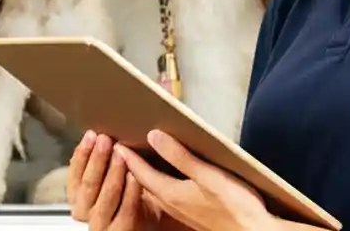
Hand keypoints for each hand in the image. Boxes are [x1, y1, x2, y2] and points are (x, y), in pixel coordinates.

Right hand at [67, 130, 166, 229]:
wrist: (143, 224)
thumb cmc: (124, 198)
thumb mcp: (107, 178)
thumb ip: (99, 163)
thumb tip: (100, 133)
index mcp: (76, 196)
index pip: (73, 174)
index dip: (82, 154)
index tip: (91, 135)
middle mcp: (83, 212)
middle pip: (88, 184)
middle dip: (97, 160)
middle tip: (106, 140)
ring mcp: (100, 224)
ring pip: (105, 196)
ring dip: (113, 174)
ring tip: (121, 154)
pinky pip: (126, 210)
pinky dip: (130, 192)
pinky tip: (135, 176)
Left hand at [116, 130, 319, 230]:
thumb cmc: (235, 206)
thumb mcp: (207, 175)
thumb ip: (179, 156)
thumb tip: (154, 136)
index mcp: (171, 193)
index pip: (140, 172)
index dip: (127, 156)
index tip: (114, 141)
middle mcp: (171, 204)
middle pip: (143, 182)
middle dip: (130, 164)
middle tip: (119, 146)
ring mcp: (181, 211)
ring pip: (153, 189)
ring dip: (143, 173)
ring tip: (137, 157)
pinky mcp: (192, 213)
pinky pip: (165, 194)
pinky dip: (157, 181)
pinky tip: (165, 175)